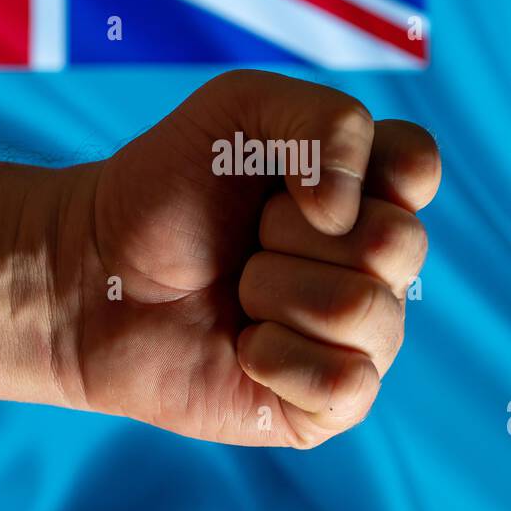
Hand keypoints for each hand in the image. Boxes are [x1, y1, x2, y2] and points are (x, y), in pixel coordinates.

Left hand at [51, 71, 440, 447]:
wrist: (90, 273)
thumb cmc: (164, 189)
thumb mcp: (238, 108)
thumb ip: (323, 121)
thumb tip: (347, 214)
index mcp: (365, 190)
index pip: (420, 167)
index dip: (355, 167)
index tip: (285, 176)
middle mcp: (374, 265)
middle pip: (397, 242)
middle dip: (292, 234)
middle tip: (245, 240)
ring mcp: (357, 335)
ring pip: (366, 312)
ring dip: (275, 293)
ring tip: (237, 293)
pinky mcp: (327, 403)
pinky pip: (347, 383)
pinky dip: (278, 358)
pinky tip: (242, 347)